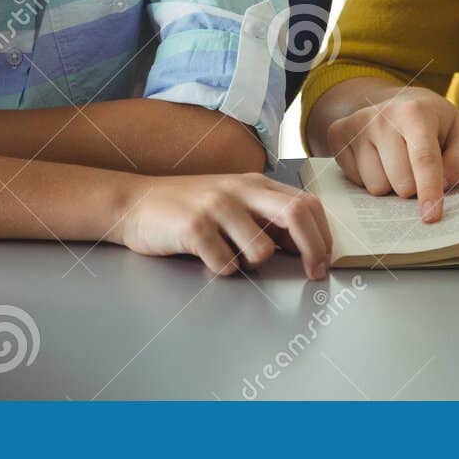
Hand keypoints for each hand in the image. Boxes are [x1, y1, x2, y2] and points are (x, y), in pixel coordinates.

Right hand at [116, 173, 331, 278]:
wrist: (135, 202)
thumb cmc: (189, 207)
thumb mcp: (235, 202)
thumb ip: (267, 217)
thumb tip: (306, 246)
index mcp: (256, 183)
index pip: (307, 203)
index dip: (323, 235)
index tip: (324, 261)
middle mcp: (240, 189)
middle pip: (297, 214)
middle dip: (314, 249)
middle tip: (314, 274)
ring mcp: (216, 206)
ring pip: (261, 249)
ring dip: (254, 264)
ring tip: (231, 255)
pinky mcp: (193, 227)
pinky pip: (225, 265)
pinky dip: (222, 270)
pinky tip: (207, 258)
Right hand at [326, 87, 458, 221]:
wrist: (397, 101)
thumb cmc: (433, 124)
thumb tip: (443, 184)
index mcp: (416, 112)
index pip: (424, 160)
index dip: (430, 190)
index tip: (431, 216)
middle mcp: (382, 116)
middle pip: (401, 182)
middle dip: (414, 187)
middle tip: (417, 168)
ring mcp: (356, 124)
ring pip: (376, 187)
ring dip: (391, 184)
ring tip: (397, 161)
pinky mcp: (338, 134)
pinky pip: (356, 182)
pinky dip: (370, 179)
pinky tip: (378, 158)